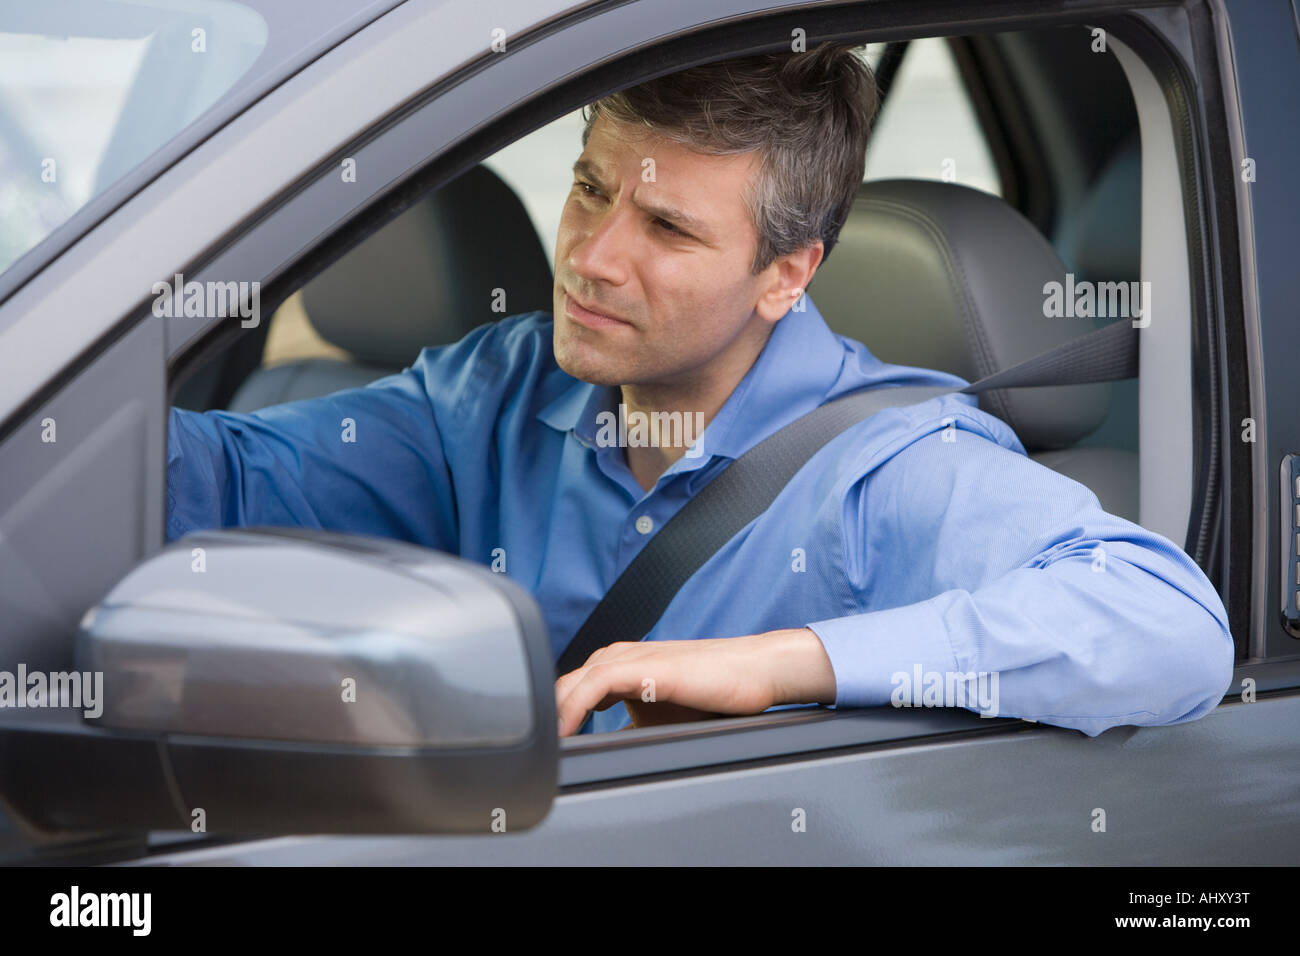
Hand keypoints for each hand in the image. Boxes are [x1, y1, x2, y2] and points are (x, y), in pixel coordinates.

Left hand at [554, 627, 835, 736]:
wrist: (752, 672)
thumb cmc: (711, 694)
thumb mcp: (658, 720)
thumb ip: (625, 731)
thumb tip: (600, 760)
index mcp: (616, 665)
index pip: (568, 690)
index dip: (551, 718)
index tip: (541, 750)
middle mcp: (616, 657)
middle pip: (562, 686)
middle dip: (545, 718)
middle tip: (535, 753)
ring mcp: (628, 658)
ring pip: (572, 683)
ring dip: (552, 715)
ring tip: (543, 748)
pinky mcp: (643, 665)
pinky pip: (594, 685)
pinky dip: (573, 708)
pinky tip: (565, 732)